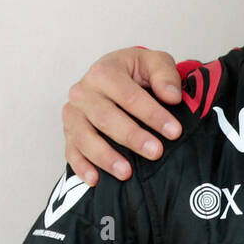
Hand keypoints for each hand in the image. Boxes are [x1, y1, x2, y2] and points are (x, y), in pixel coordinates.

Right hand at [63, 47, 182, 184]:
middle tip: (156, 152)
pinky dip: (81, 166)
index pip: (129, 96)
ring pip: (85, 137)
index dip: (153, 114)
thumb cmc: (138, 72)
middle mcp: (83, 92)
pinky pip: (71, 151)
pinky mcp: (68, 132)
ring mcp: (73, 113)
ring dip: (105, 156)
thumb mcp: (155, 63)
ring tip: (126, 173)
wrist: (115, 76)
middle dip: (132, 137)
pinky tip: (95, 180)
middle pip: (106, 118)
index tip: (174, 131)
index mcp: (103, 72)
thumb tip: (172, 96)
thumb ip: (165, 75)